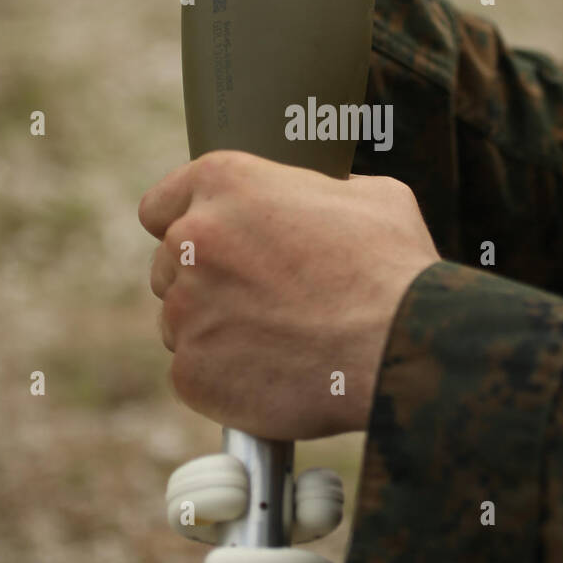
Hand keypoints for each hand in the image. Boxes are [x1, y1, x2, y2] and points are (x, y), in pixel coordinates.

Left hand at [139, 151, 437, 439]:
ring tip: (277, 340)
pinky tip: (272, 374)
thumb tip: (322, 199)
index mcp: (225, 184)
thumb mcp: (370, 196)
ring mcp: (186, 309)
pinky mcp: (191, 371)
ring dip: (214, 329)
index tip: (208, 246)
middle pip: (169, 265)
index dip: (185, 224)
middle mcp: (192, 240)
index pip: (161, 204)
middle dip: (206, 280)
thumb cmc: (393, 268)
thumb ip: (320, 191)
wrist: (400, 350)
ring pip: (180, 321)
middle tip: (261, 299)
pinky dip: (224, 378)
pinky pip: (194, 372)